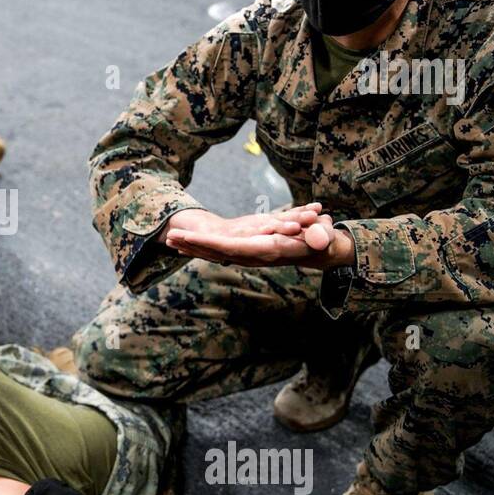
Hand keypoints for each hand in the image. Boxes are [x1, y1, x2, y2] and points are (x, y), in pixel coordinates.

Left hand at [164, 204, 354, 268]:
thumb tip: (318, 239)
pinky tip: (189, 246)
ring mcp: (250, 257)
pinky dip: (204, 248)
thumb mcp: (324, 237)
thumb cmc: (322, 241)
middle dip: (193, 245)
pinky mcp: (250, 253)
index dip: (208, 243)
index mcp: (266, 251)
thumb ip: (320, 237)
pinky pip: (222, 252)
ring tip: (171, 241)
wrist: (322, 252)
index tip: (189, 239)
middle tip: (169, 238)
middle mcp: (254, 257)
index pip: (231, 248)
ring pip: (217, 254)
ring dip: (194, 248)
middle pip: (217, 252)